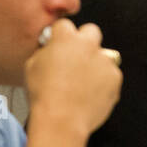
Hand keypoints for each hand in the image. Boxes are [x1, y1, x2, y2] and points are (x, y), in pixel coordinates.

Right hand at [25, 19, 121, 138]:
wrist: (61, 120)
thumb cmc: (43, 95)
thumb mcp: (31, 66)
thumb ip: (44, 52)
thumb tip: (50, 50)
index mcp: (65, 39)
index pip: (65, 25)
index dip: (60, 36)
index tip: (59, 44)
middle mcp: (88, 45)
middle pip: (91, 31)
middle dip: (85, 41)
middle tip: (76, 58)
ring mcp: (104, 61)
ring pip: (103, 55)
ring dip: (96, 64)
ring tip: (82, 84)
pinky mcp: (115, 77)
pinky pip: (111, 75)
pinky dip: (104, 82)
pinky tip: (90, 94)